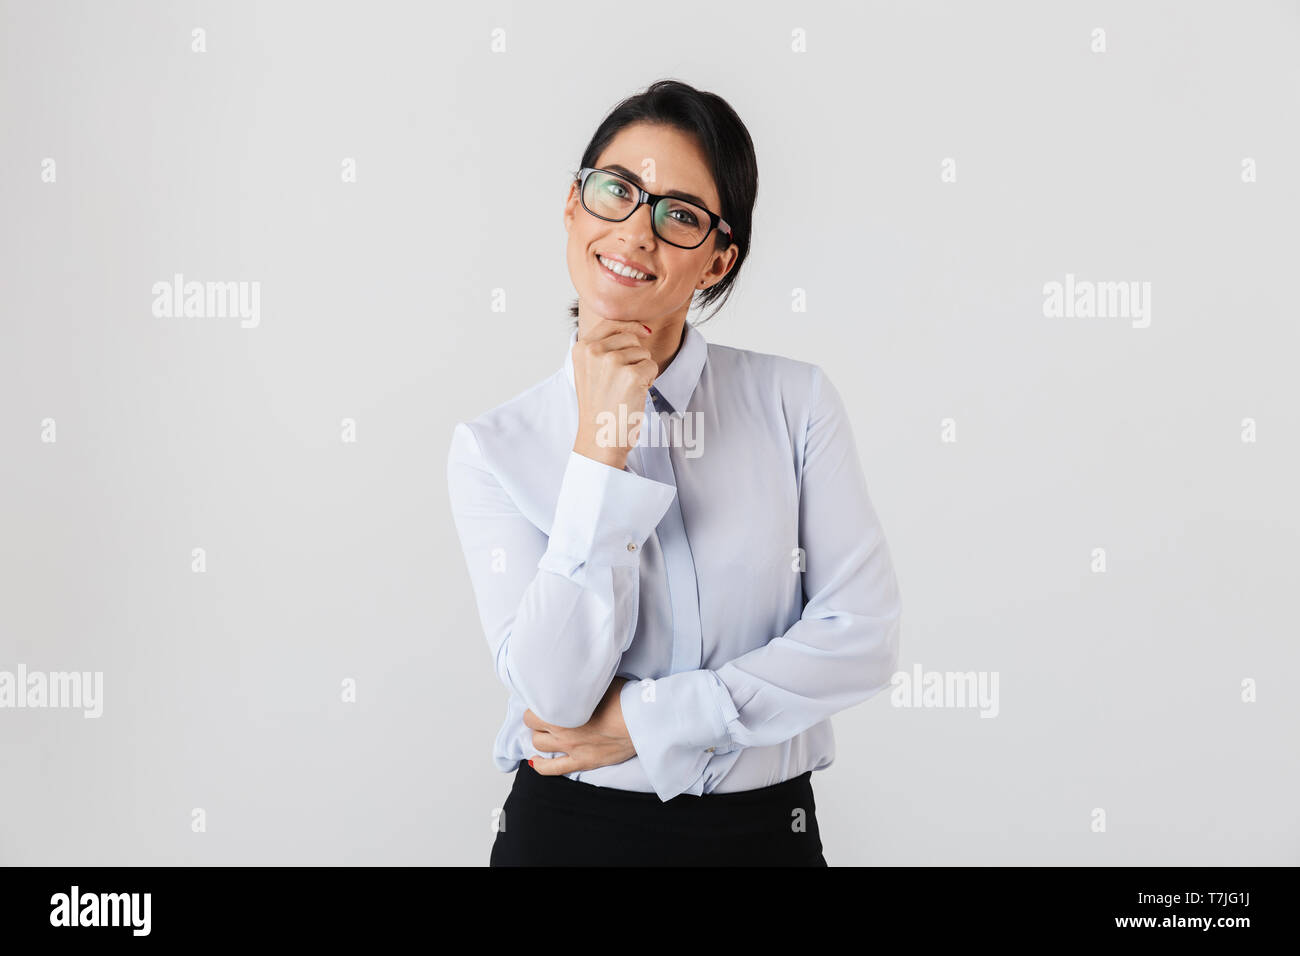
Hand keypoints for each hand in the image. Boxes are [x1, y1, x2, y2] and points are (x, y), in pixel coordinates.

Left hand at [524, 677, 635, 774]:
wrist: (640, 722)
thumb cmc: (624, 698)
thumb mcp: (598, 682)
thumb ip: (580, 684)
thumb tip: (573, 677)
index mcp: (563, 710)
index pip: (533, 710)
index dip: (537, 705)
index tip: (544, 702)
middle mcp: (562, 730)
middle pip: (533, 727)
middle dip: (537, 720)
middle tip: (544, 715)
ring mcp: (571, 748)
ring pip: (539, 746)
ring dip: (540, 738)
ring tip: (545, 733)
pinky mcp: (582, 761)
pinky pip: (553, 769)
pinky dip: (540, 765)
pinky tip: (535, 761)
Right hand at [571, 318, 655, 469]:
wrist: (600, 438)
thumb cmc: (598, 407)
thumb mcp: (588, 371)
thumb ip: (602, 347)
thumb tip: (635, 328)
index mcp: (581, 348)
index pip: (610, 322)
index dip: (630, 326)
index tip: (644, 331)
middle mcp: (594, 351)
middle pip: (631, 338)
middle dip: (635, 356)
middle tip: (623, 381)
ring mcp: (613, 362)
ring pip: (643, 353)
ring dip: (642, 370)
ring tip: (626, 390)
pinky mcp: (632, 375)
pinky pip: (652, 366)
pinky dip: (649, 380)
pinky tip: (635, 395)